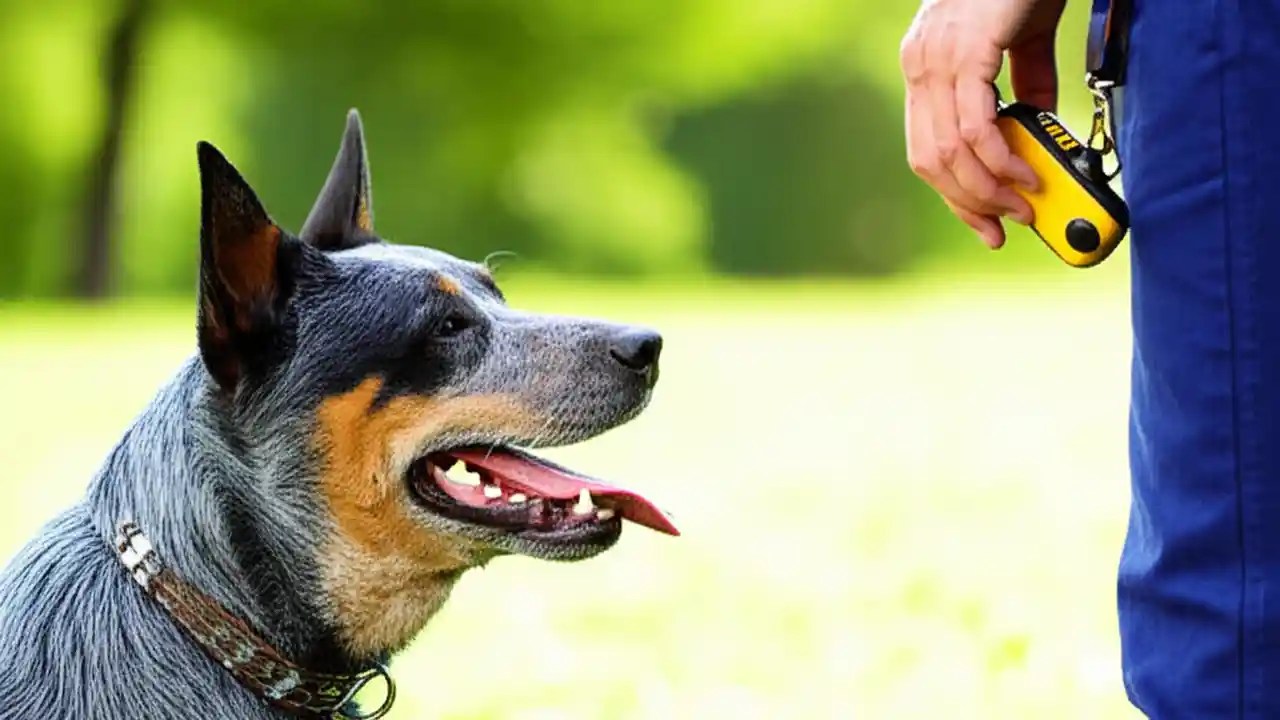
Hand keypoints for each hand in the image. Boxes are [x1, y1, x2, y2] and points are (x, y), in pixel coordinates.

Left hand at [900, 0, 1066, 247]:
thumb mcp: (1019, 41)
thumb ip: (1021, 83)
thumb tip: (1032, 124)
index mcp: (924, 67)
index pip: (924, 149)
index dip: (953, 193)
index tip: (984, 224)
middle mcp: (920, 65)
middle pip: (930, 160)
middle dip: (970, 203)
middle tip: (1006, 225)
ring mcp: (937, 59)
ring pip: (951, 151)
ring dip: (989, 189)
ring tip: (1025, 204)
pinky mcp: (965, 53)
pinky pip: (974, 127)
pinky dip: (1000, 160)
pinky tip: (1024, 174)